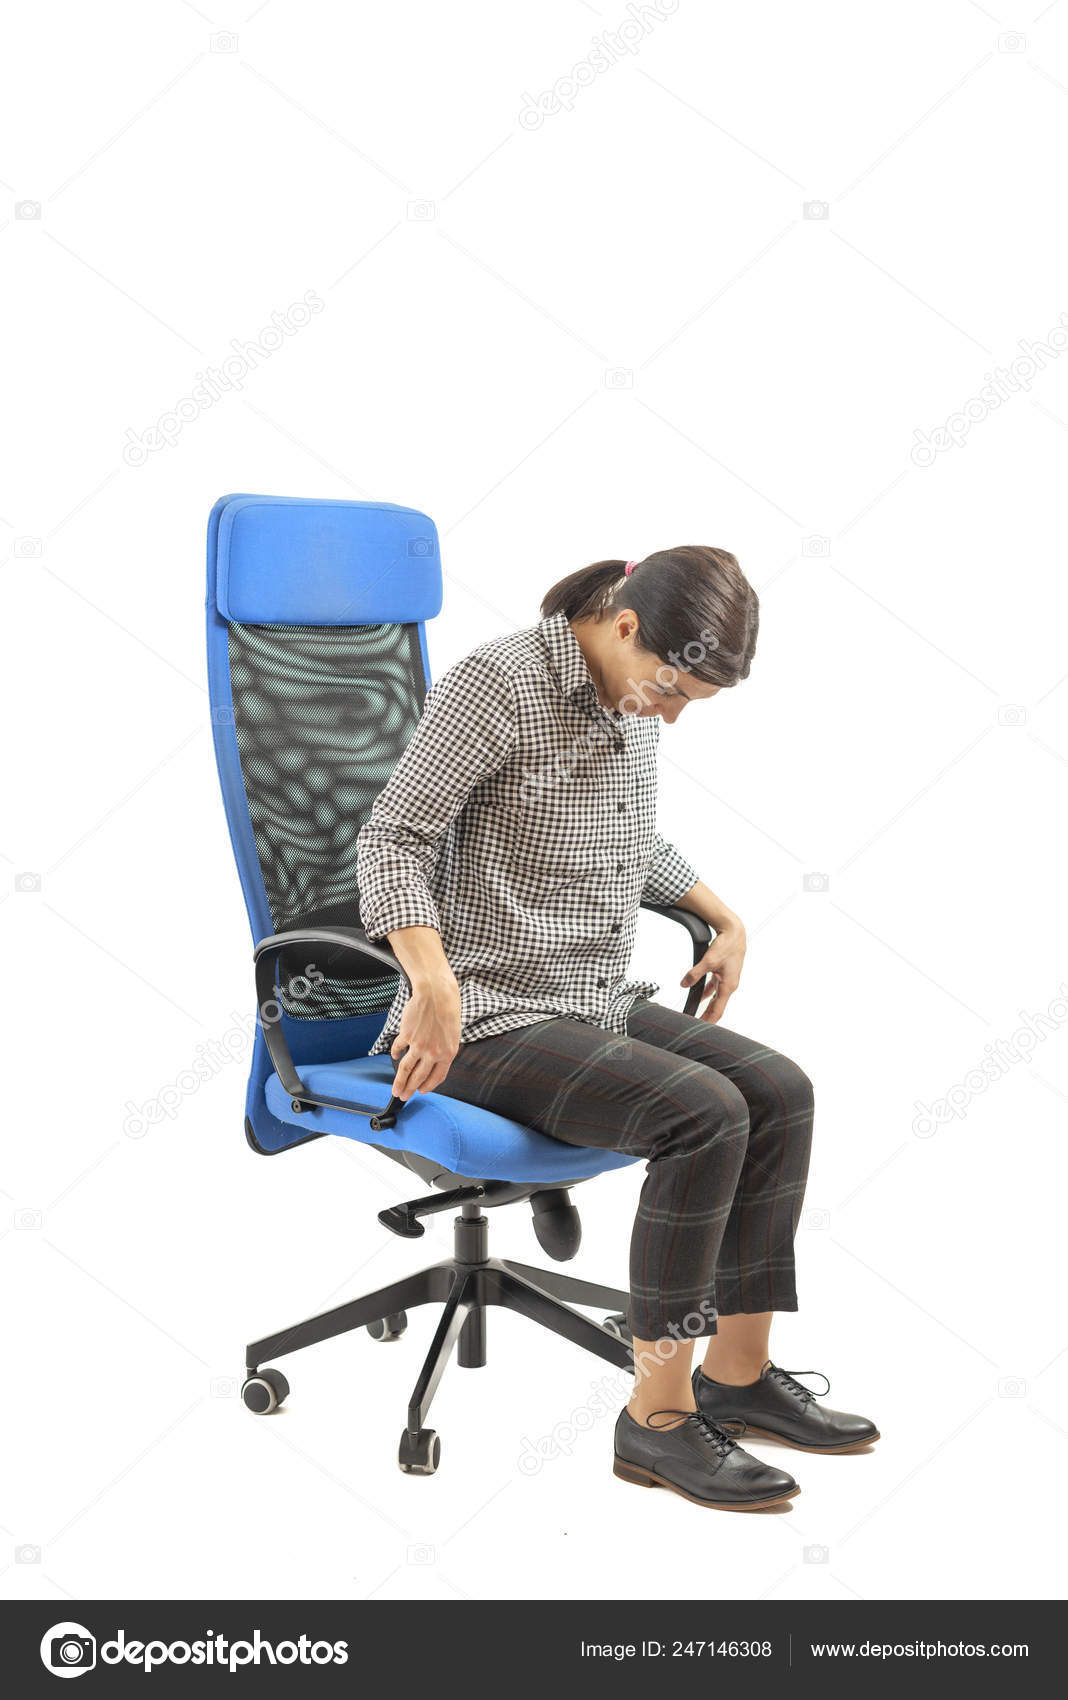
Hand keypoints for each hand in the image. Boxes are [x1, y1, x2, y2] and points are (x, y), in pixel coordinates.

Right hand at [390, 973, 461, 1100]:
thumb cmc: (448, 1010)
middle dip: (410, 1089)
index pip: (437, 1077)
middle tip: (403, 1096)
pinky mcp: (406, 1035)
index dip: (428, 1086)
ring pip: (406, 1069)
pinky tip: (395, 1057)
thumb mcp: (453, 1034)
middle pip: (419, 1076)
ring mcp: (418, 1044)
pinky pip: (398, 1048)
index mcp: (447, 1053)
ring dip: (399, 1081)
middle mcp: (433, 1052)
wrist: (437, 994)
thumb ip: (444, 1050)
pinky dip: (395, 1054)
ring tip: (395, 1090)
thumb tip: (433, 1062)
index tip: (421, 1092)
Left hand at [681, 918, 746, 1024]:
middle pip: (717, 1007)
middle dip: (706, 1017)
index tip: (700, 1029)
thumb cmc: (726, 946)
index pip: (717, 1010)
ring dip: (707, 1007)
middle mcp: (729, 985)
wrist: (735, 933)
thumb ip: (695, 974)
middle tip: (695, 1026)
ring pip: (716, 998)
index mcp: (728, 986)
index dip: (708, 1021)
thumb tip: (684, 984)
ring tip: (697, 1014)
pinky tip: (699, 997)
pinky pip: (715, 988)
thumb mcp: (708, 960)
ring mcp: (727, 980)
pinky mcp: (724, 974)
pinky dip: (707, 994)